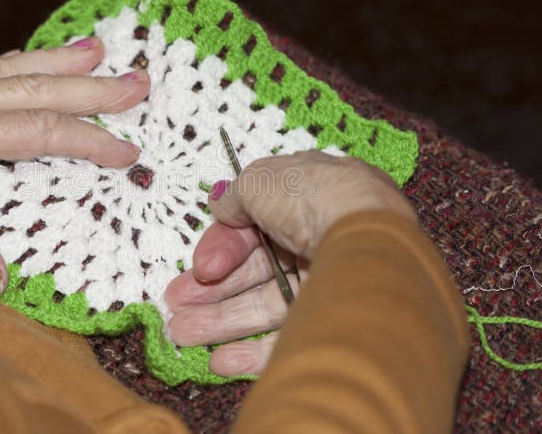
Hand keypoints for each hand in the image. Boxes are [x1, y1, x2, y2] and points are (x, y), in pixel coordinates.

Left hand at [0, 38, 149, 295]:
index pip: (38, 134)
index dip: (88, 142)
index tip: (128, 153)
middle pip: (37, 90)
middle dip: (93, 86)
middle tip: (139, 82)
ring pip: (11, 69)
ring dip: (57, 60)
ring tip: (96, 48)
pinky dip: (11, 61)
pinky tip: (21, 59)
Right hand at [165, 151, 415, 375]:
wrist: (366, 240)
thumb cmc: (312, 197)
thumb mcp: (261, 179)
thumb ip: (235, 195)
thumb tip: (219, 205)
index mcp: (307, 201)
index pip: (255, 227)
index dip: (222, 247)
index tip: (199, 267)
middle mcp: (320, 241)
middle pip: (256, 271)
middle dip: (212, 290)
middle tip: (175, 307)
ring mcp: (330, 284)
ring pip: (266, 307)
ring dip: (221, 321)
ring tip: (181, 334)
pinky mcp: (337, 324)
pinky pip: (291, 339)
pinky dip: (253, 352)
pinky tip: (219, 360)